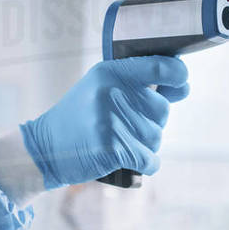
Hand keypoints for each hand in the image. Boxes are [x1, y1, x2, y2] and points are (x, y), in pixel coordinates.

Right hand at [20, 56, 189, 188]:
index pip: (161, 66)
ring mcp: (113, 121)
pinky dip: (145, 164)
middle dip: (152, 122)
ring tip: (120, 142)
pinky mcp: (113, 148)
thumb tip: (183, 86)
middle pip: (162, 110)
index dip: (179, 74)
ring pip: (157, 137)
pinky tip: (129, 159)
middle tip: (126, 126)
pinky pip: (150, 159)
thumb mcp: (101, 90)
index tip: (181, 84)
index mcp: (110, 72)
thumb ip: (137, 85)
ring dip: (145, 145)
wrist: (45, 148)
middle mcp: (113, 92)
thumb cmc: (79, 119)